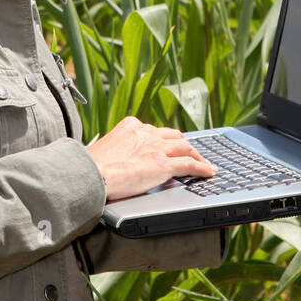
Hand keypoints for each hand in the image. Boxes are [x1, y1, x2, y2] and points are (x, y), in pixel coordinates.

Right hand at [85, 116, 216, 201]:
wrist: (92, 175)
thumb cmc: (92, 167)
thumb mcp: (107, 148)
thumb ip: (120, 149)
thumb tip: (121, 160)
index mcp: (130, 125)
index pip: (154, 130)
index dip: (164, 140)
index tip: (168, 146)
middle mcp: (146, 132)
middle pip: (173, 135)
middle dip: (184, 144)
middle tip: (191, 152)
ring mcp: (156, 148)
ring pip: (185, 147)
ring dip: (197, 155)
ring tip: (205, 163)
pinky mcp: (163, 165)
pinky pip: (189, 164)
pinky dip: (202, 167)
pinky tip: (208, 172)